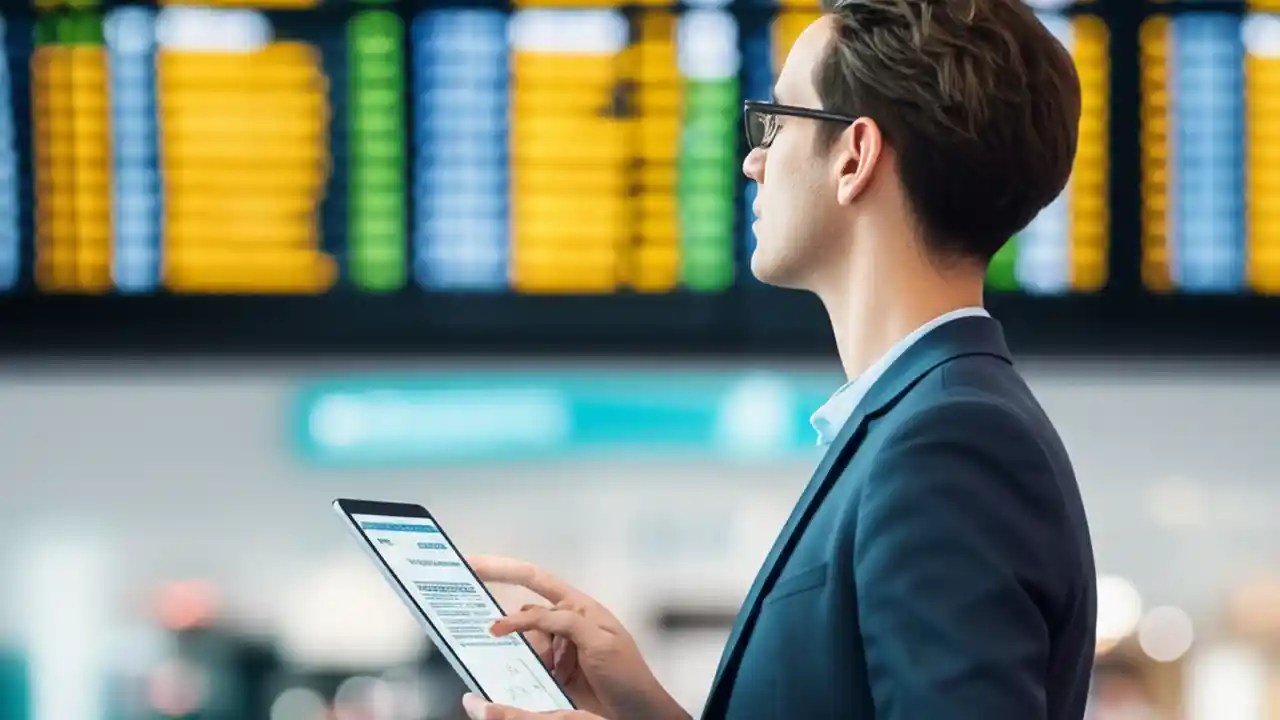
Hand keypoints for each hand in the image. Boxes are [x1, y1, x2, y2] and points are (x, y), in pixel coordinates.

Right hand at [468, 555, 689, 719]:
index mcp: (578, 607)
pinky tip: (542, 682)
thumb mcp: (599, 642)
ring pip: (525, 645)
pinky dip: (526, 673)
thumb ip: (565, 622)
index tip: (472, 564)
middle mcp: (565, 623)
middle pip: (524, 618)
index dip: (503, 568)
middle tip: (529, 648)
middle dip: (518, 631)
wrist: (637, 714)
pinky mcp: (552, 674)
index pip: (535, 579)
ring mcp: (558, 650)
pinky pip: (527, 666)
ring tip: (557, 674)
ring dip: (531, 658)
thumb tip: (525, 616)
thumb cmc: (627, 673)